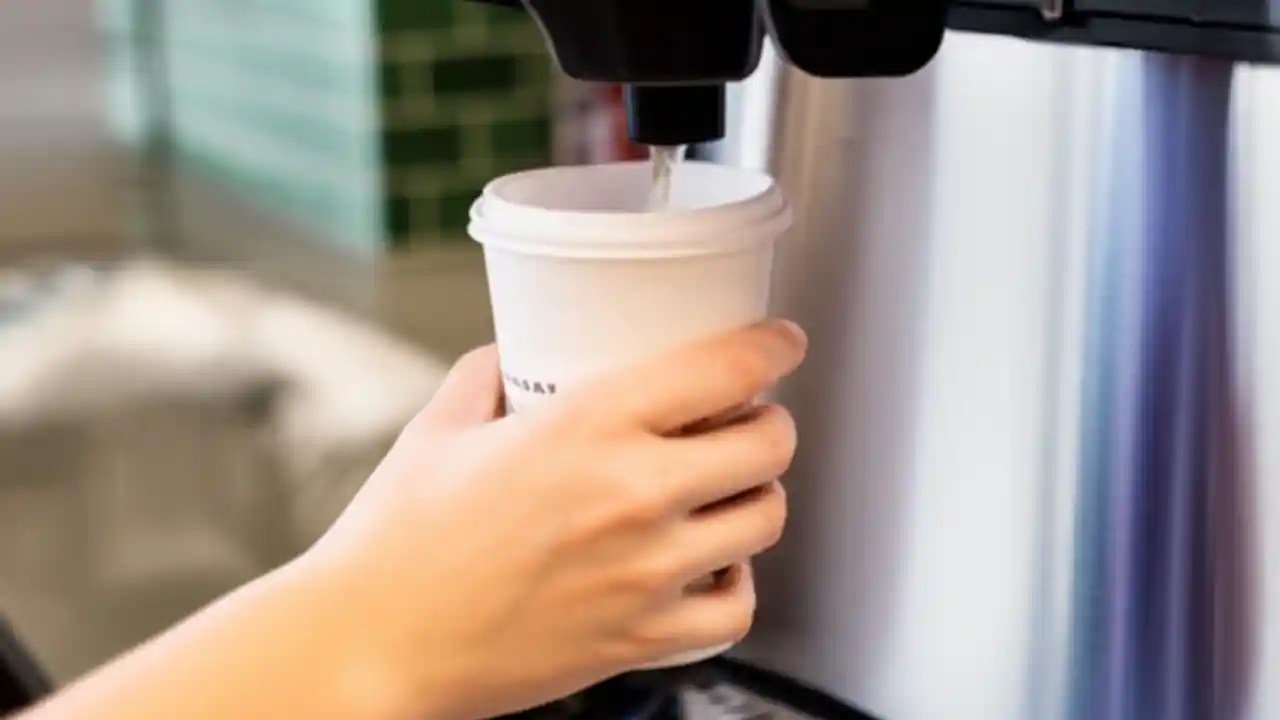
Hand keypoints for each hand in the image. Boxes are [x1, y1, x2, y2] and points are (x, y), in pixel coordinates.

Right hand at [303, 320, 806, 718]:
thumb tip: (514, 355)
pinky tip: (710, 566)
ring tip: (730, 489)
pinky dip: (737, 581)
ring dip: (758, 495)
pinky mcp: (641, 638)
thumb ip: (488, 376)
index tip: (780, 342)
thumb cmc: (397, 543)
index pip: (722, 368)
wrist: (373, 645)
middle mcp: (632, 495)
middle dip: (768, 423)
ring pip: (764, 519)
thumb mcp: (440, 429)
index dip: (770, 347)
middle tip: (748, 420)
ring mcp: (645, 573)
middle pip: (766, 443)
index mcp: (587, 427)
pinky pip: (736, 608)